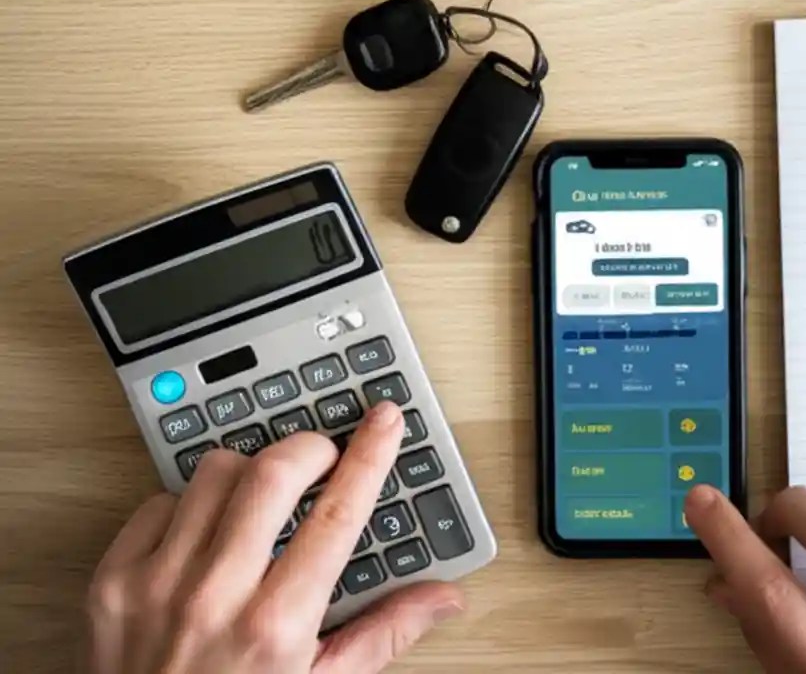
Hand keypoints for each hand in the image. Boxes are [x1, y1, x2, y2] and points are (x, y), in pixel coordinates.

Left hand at [86, 401, 463, 673]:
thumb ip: (383, 634)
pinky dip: (188, 504)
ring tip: (264, 495)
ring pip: (213, 475)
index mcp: (277, 626)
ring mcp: (156, 584)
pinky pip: (158, 503)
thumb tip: (441, 598)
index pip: (337, 514)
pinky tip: (206, 530)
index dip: (368, 457)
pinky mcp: (112, 582)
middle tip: (323, 457)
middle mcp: (215, 597)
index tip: (384, 423)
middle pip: (272, 473)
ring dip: (249, 471)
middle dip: (308, 449)